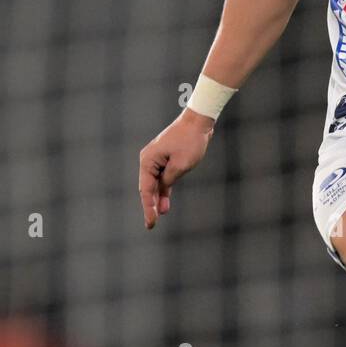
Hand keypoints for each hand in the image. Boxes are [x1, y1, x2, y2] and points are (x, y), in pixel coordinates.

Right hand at [139, 110, 213, 228]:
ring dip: (158, 199)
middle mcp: (148, 160)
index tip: (152, 221)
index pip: (146, 189)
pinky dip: (164, 189)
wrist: (198, 122)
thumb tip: (163, 189)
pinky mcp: (165, 159)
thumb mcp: (181, 165)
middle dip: (150, 205)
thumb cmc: (190, 141)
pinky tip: (165, 203)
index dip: (148, 207)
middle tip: (151, 225)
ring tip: (159, 216)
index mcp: (148, 161)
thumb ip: (169, 180)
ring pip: (155, 184)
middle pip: (148, 187)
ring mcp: (156, 159)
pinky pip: (162, 178)